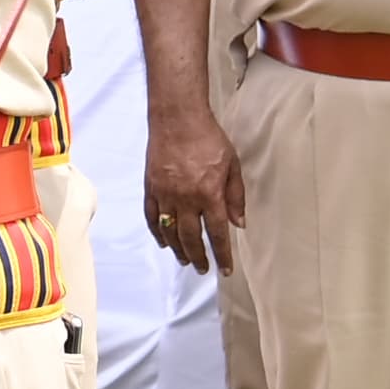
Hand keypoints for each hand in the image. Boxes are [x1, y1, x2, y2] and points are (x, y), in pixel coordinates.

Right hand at [146, 107, 245, 274]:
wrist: (176, 118)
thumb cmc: (209, 139)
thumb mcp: (232, 165)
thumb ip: (235, 196)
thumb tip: (239, 223)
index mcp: (209, 194)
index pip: (217, 232)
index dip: (222, 254)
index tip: (226, 270)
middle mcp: (185, 199)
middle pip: (191, 237)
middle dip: (199, 257)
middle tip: (203, 270)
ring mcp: (165, 194)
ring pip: (169, 231)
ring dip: (178, 249)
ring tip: (185, 260)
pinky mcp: (150, 187)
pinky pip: (151, 216)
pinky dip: (156, 232)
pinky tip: (163, 242)